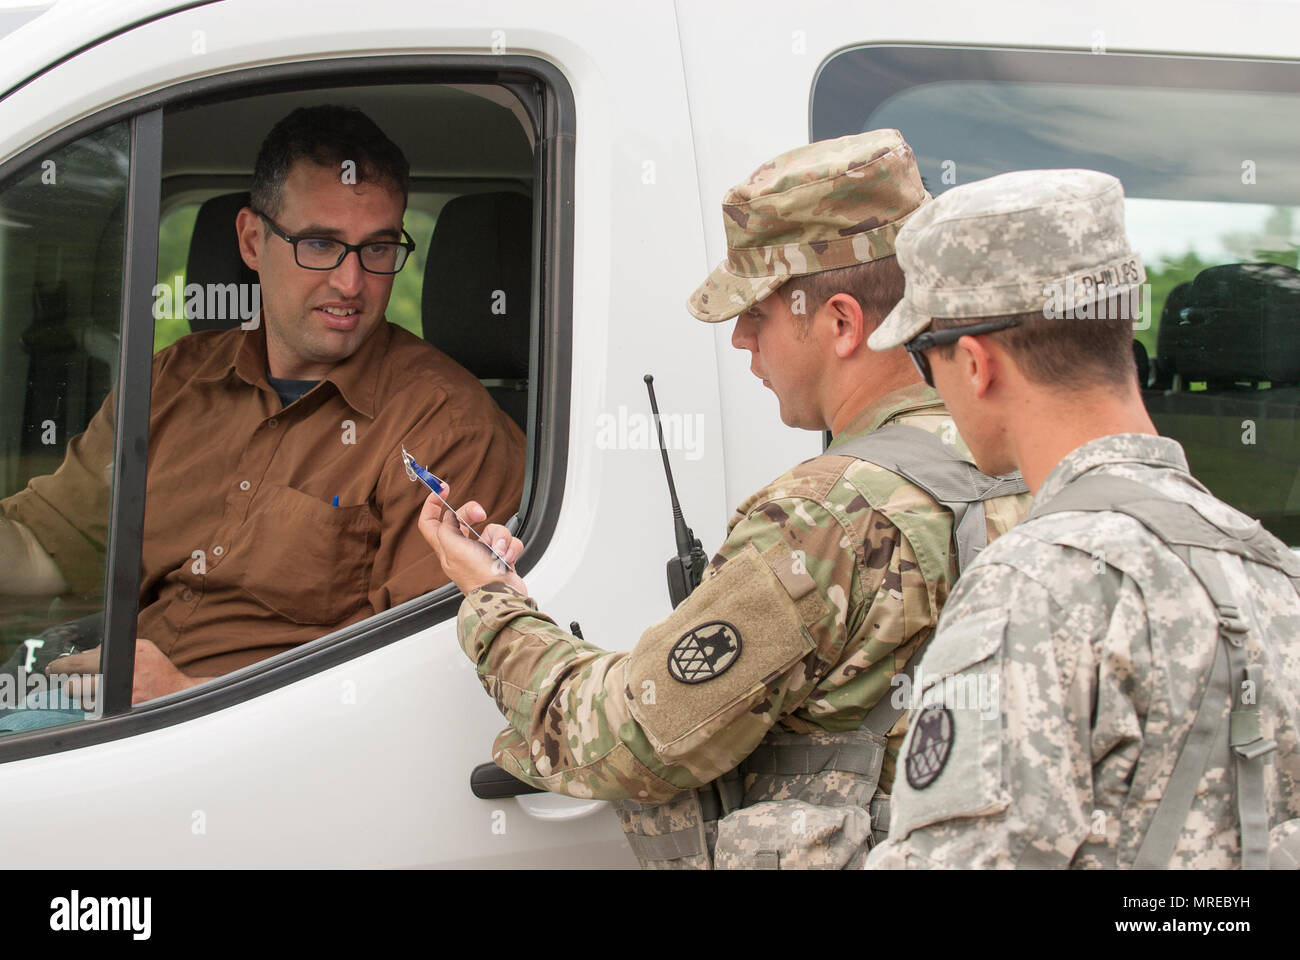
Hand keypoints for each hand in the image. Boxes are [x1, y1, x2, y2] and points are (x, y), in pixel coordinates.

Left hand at [48, 638, 209, 705]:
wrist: (176, 693)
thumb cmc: (157, 669)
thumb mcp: (142, 647)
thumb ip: (112, 647)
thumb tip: (85, 653)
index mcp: (120, 660)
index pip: (78, 663)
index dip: (61, 666)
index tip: (53, 668)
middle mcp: (116, 682)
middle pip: (73, 686)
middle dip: (72, 683)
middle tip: (75, 681)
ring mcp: (116, 701)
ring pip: (81, 700)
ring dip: (86, 695)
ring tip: (102, 690)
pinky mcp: (117, 714)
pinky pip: (93, 710)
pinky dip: (96, 705)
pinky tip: (109, 699)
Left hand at [417, 484, 526, 595]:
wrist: (502, 596)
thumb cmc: (476, 577)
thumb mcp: (452, 547)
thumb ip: (446, 527)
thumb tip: (449, 517)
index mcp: (445, 548)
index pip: (429, 522)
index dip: (432, 504)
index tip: (443, 489)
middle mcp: (462, 549)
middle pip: (463, 518)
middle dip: (473, 512)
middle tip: (480, 513)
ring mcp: (482, 553)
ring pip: (491, 528)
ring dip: (499, 536)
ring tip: (498, 551)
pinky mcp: (501, 557)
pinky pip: (507, 541)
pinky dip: (510, 547)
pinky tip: (507, 558)